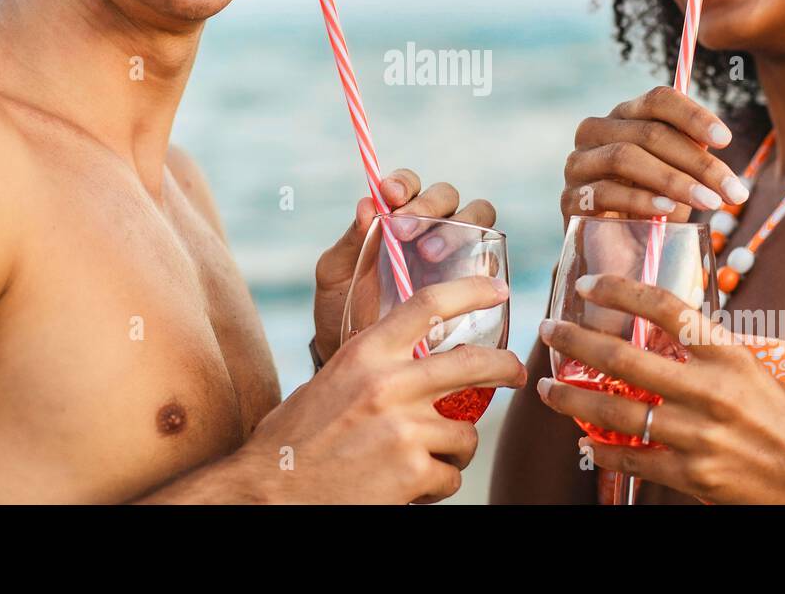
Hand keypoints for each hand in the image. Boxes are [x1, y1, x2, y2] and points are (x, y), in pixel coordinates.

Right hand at [240, 276, 525, 503]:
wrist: (269, 493)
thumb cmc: (294, 440)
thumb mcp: (329, 381)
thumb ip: (372, 365)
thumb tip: (412, 357)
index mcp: (366, 353)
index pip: (429, 304)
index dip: (472, 291)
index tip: (498, 290)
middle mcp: (389, 383)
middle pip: (473, 362)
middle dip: (505, 367)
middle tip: (515, 373)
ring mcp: (405, 428)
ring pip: (465, 433)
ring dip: (451, 450)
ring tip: (420, 459)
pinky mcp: (413, 472)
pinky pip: (451, 475)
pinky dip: (435, 485)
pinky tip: (406, 487)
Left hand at [313, 169, 495, 362]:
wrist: (357, 357)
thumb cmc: (342, 309)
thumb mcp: (337, 274)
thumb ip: (350, 241)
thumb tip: (366, 206)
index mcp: (397, 217)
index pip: (409, 185)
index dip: (404, 183)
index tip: (389, 195)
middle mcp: (431, 229)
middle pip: (447, 197)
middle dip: (429, 205)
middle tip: (405, 230)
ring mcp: (457, 254)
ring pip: (476, 218)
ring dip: (456, 228)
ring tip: (429, 254)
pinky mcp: (475, 283)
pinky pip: (490, 261)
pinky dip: (480, 260)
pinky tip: (458, 279)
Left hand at [534, 275, 784, 503]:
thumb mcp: (753, 371)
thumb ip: (706, 352)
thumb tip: (657, 326)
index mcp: (729, 355)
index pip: (666, 307)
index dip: (621, 290)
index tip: (588, 284)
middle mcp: (712, 391)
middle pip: (625, 359)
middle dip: (576, 341)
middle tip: (549, 330)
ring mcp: (700, 435)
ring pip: (617, 412)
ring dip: (572, 398)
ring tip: (547, 388)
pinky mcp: (694, 475)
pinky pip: (633, 458)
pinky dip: (602, 451)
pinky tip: (584, 442)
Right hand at [562, 86, 747, 227]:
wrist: (618, 252)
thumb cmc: (652, 207)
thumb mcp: (677, 175)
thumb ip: (691, 153)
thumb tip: (717, 139)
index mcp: (624, 116)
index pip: (658, 100)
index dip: (693, 116)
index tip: (725, 140)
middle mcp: (595, 131)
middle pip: (649, 132)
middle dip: (698, 162)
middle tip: (734, 190)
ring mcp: (578, 164)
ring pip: (625, 156)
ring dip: (674, 180)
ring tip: (709, 202)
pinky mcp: (570, 199)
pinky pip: (605, 192)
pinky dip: (641, 200)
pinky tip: (669, 211)